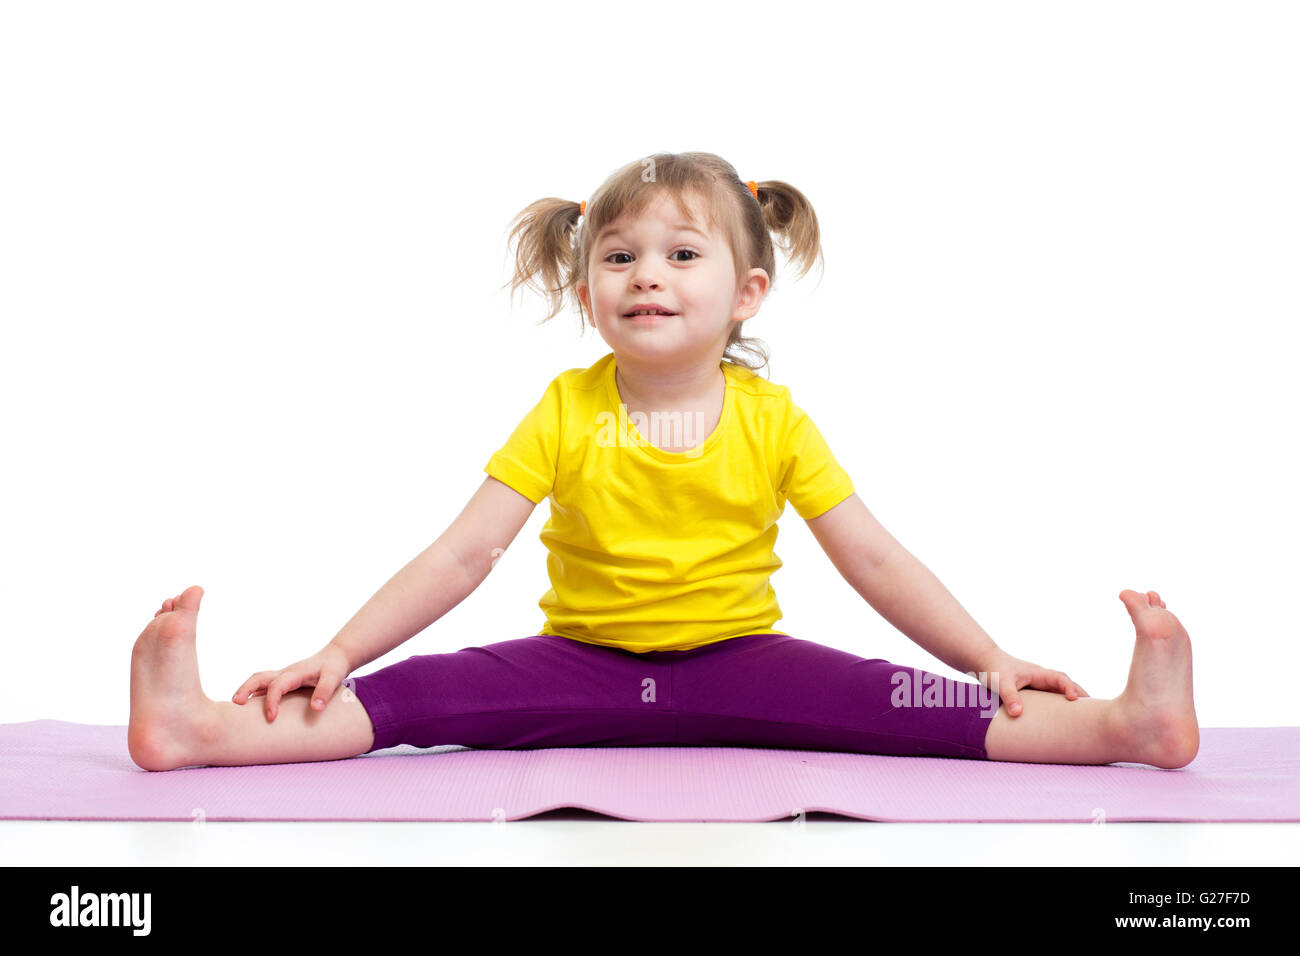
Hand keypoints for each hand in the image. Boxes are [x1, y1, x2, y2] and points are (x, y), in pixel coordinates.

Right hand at [231, 644, 352, 721]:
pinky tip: (252, 708)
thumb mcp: (334, 678)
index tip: (271, 718)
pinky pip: (265, 686)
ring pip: (259, 680)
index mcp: (294, 673)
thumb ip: (325, 691)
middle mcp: (285, 673)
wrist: (336, 656)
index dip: (271, 702)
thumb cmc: (334, 667)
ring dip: (247, 691)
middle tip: (235, 705)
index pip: (276, 686)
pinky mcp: (284, 680)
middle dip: (245, 690)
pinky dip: (255, 694)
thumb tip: (316, 708)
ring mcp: (283, 676)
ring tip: (236, 707)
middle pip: (258, 678)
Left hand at [973, 647, 1088, 717]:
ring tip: (1086, 718)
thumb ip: (1010, 697)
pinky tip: (1065, 717)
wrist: (985, 662)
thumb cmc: (994, 670)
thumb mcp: (1001, 683)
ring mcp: (1039, 684)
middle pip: (1067, 685)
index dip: (1069, 688)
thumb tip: (1018, 714)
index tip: (1074, 699)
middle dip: (1080, 695)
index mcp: (1038, 673)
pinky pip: (1052, 697)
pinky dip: (1061, 704)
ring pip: (1061, 691)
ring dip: (1072, 700)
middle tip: (1096, 711)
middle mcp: (1042, 677)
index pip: (1060, 679)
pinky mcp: (1034, 690)